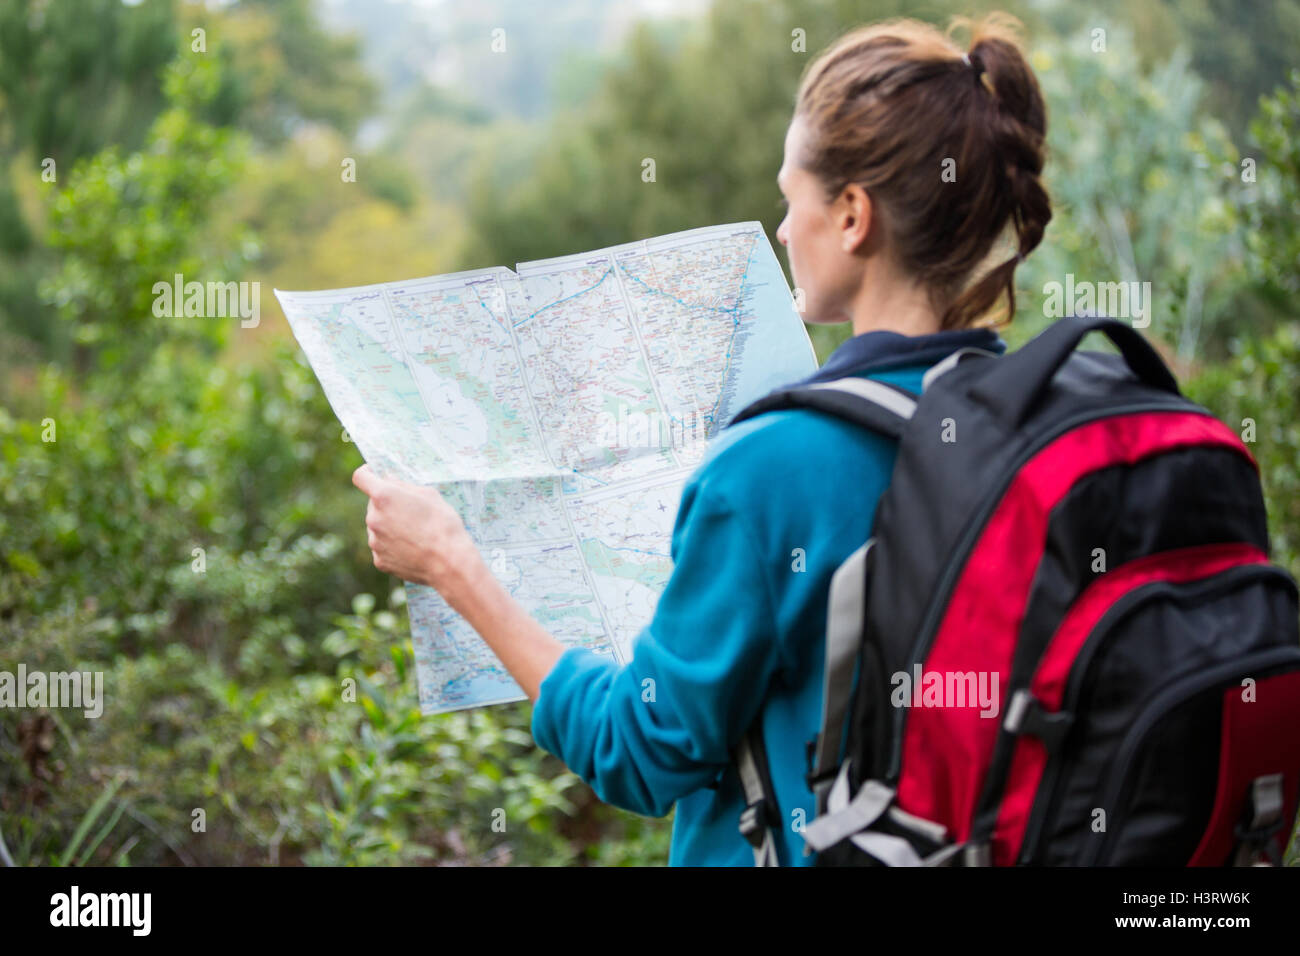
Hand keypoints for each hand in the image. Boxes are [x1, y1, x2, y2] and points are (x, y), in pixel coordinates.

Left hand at [351, 464, 483, 601]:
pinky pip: (382, 547)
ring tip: (415, 534)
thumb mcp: (430, 494)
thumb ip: (404, 486)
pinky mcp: (380, 561)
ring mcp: (375, 542)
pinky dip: (393, 546)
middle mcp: (373, 518)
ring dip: (389, 526)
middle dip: (387, 505)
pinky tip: (412, 549)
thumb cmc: (443, 525)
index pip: (361, 477)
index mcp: (384, 497)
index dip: (367, 473)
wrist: (449, 562)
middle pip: (373, 505)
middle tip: (410, 512)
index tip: (374, 474)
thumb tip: (389, 480)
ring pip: (377, 527)